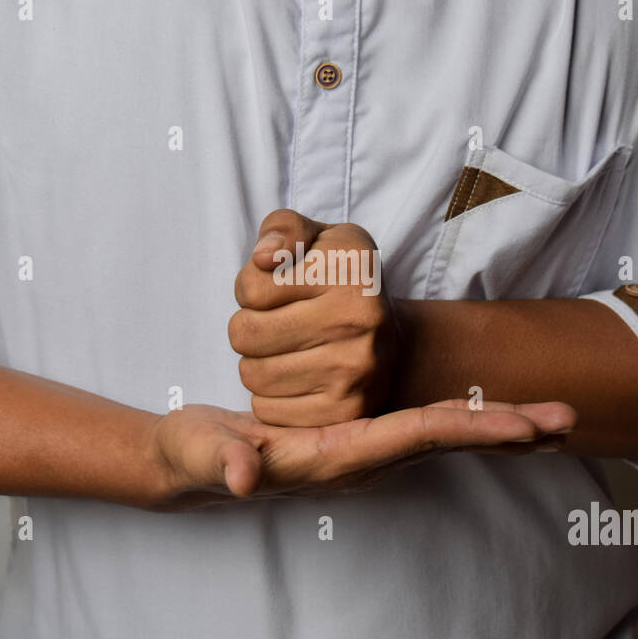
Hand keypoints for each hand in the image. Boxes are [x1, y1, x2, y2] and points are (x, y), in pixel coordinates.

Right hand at [145, 399, 576, 510]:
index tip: (524, 425)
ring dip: (499, 427)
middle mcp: (362, 459)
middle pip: (447, 440)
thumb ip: (220, 461)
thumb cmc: (197, 455)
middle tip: (568, 418)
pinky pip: (426, 429)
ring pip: (443, 436)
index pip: (415, 437)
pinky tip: (497, 415)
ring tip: (554, 419)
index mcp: (336, 456)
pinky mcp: (360, 439)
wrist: (191, 463)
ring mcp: (364, 451)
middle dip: (508, 430)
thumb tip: (242, 475)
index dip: (471, 426)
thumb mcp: (202, 453)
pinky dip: (468, 420)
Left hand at [230, 209, 397, 426]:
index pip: (249, 288)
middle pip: (245, 334)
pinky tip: (293, 380)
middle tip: (272, 324)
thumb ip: (284, 228)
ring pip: (252, 375)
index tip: (275, 290)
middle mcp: (357, 319)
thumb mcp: (320, 237)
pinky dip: (269, 397)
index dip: (250, 288)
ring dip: (256, 363)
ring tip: (283, 351)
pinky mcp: (345, 411)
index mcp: (348, 270)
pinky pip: (268, 410)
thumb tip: (263, 257)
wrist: (392, 341)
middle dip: (247, 327)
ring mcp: (354, 370)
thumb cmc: (342, 282)